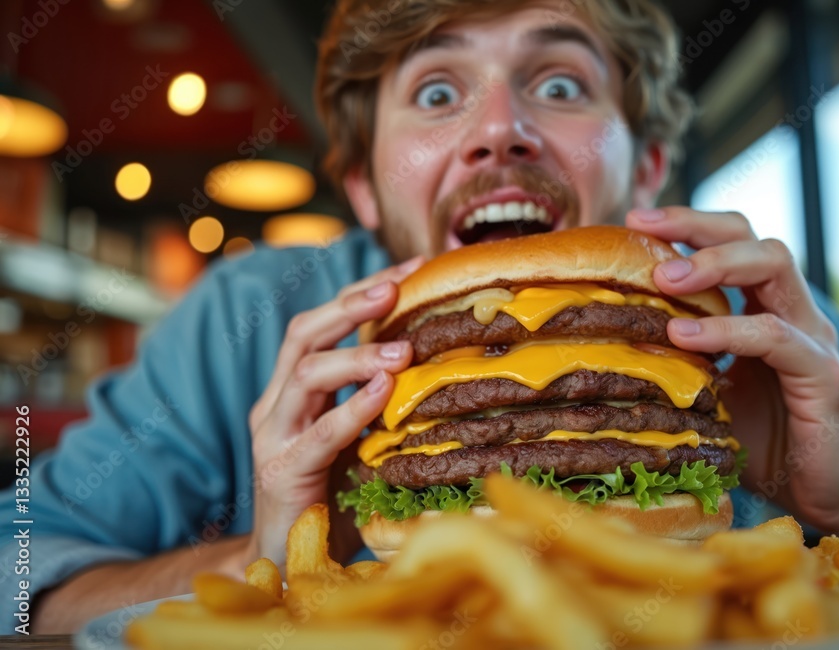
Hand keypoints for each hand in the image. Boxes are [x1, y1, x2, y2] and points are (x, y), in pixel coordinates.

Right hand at [245, 256, 422, 567]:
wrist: (289, 560)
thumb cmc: (332, 496)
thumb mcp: (355, 438)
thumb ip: (375, 402)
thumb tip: (434, 363)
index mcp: (292, 391)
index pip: (321, 326)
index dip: (360, 293)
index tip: (409, 268)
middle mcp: (276, 405)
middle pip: (303, 334)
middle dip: (351, 305)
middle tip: (396, 286)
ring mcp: (274, 437)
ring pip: (305, 373)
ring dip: (355, 354)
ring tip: (401, 349)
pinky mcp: (283, 472)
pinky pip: (319, 433)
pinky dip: (352, 408)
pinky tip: (383, 391)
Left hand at [626, 207, 838, 531]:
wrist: (824, 492)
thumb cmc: (760, 441)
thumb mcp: (707, 392)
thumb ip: (675, 361)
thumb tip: (606, 344)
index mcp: (763, 308)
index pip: (731, 242)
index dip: (687, 224)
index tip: (635, 219)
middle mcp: (791, 311)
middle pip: (752, 237)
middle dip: (697, 227)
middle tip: (646, 230)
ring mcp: (811, 338)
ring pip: (775, 267)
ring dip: (715, 266)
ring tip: (666, 279)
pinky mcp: (823, 375)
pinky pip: (777, 337)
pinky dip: (730, 330)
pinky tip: (686, 336)